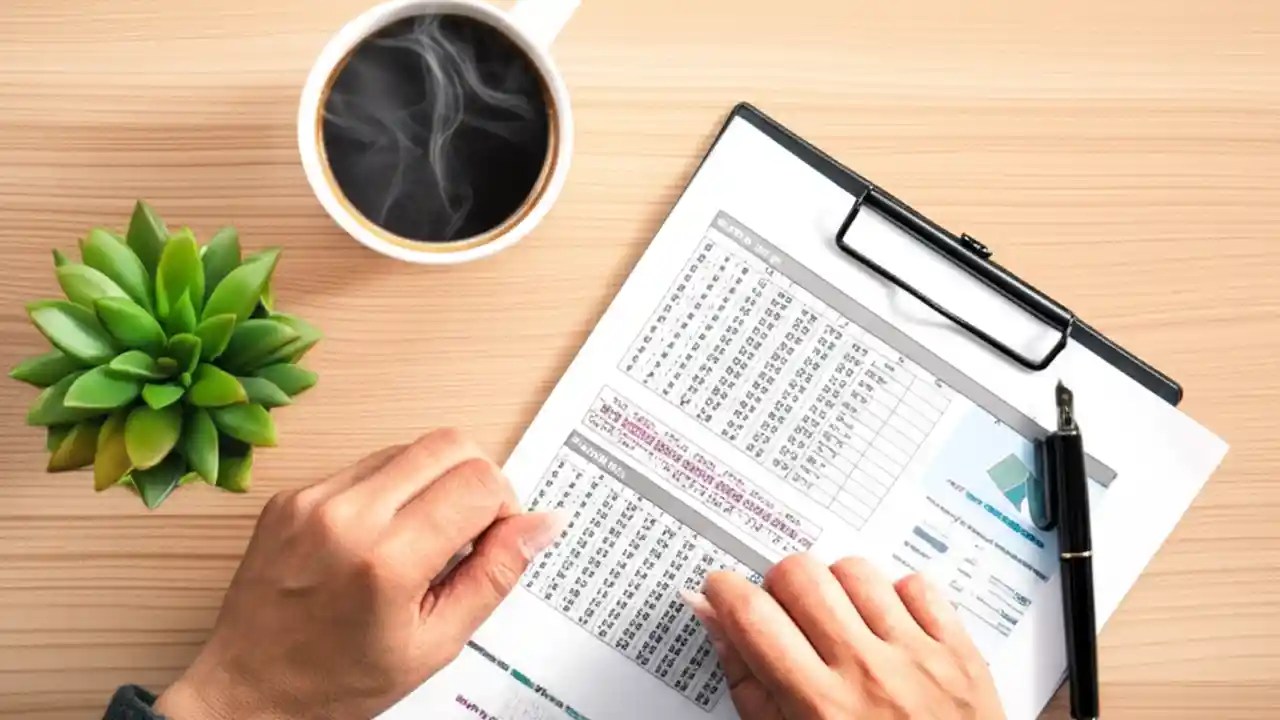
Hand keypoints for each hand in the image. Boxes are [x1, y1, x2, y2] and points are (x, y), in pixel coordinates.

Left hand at [155, 429, 564, 719]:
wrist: (246, 691)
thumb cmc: (333, 682)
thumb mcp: (433, 645)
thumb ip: (493, 576)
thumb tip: (540, 525)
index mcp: (386, 560)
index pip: (480, 481)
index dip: (506, 507)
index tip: (497, 538)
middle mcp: (346, 515)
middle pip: (450, 444)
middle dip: (478, 479)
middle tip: (470, 531)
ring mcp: (313, 498)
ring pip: (411, 448)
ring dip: (435, 481)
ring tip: (422, 540)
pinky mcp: (293, 494)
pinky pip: (368, 464)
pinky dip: (393, 490)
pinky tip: (383, 538)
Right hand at [686, 555, 1003, 719]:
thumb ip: (748, 683)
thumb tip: (715, 617)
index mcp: (820, 708)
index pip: (752, 615)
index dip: (724, 591)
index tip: (723, 592)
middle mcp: (868, 675)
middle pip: (800, 576)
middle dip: (779, 586)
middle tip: (785, 614)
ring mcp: (918, 658)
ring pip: (855, 569)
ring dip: (836, 587)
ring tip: (839, 621)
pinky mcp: (959, 650)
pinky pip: (916, 584)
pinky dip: (895, 596)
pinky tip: (886, 627)